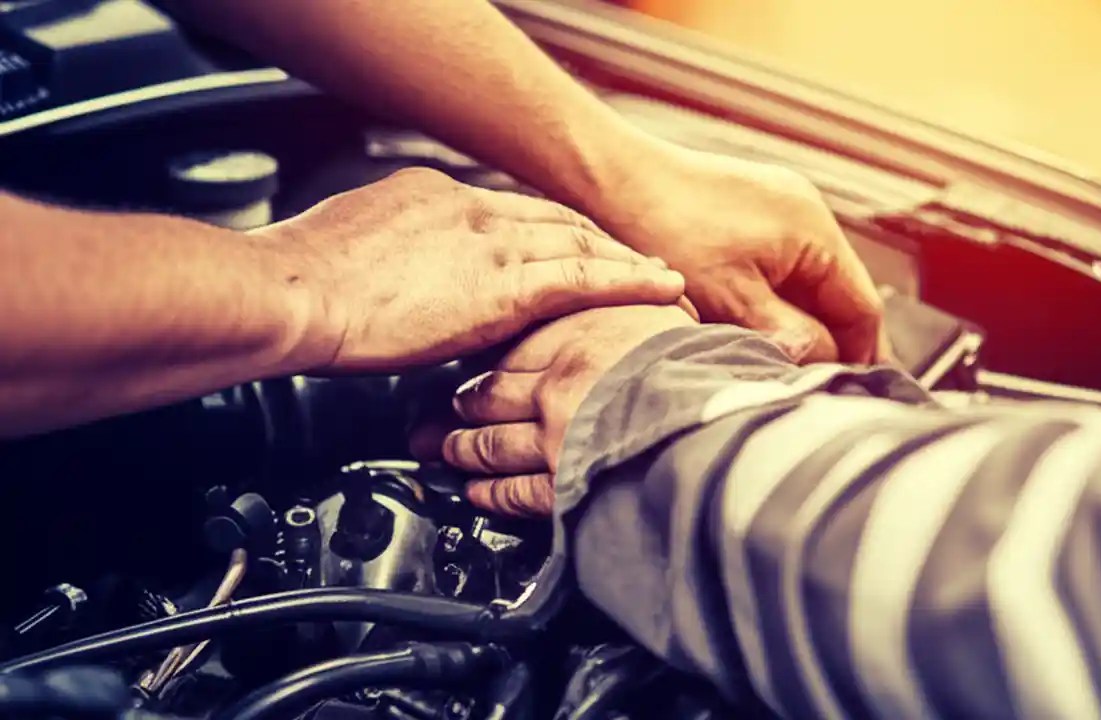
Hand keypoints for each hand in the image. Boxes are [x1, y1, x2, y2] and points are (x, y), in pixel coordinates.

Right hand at [256, 168, 688, 371]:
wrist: (293, 292)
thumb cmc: (305, 283)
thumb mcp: (353, 248)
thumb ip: (395, 256)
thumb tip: (401, 276)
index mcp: (435, 197)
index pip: (512, 212)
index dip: (550, 231)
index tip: (572, 245)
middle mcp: (472, 211)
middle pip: (555, 221)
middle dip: (598, 241)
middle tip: (630, 258)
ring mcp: (491, 246)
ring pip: (581, 245)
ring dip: (626, 261)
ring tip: (661, 276)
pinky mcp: (503, 288)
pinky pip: (585, 280)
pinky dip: (630, 282)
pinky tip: (660, 288)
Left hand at [409, 305, 694, 515]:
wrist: (719, 414)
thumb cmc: (705, 365)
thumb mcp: (666, 312)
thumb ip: (635, 301)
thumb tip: (646, 277)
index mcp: (575, 334)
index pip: (512, 343)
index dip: (487, 355)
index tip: (472, 360)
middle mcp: (554, 383)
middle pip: (486, 393)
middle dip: (459, 405)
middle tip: (441, 410)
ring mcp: (553, 436)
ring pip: (488, 444)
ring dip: (463, 451)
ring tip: (448, 452)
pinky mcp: (563, 482)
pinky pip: (513, 492)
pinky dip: (490, 494)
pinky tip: (478, 494)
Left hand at [589, 143, 885, 363]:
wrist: (609, 180)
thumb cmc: (666, 233)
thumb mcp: (732, 299)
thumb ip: (789, 336)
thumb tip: (829, 365)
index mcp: (815, 231)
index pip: (863, 307)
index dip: (862, 358)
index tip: (849, 397)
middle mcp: (805, 212)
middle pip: (838, 295)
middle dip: (832, 343)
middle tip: (824, 391)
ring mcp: (776, 207)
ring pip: (806, 283)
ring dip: (800, 322)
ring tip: (786, 367)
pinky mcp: (745, 211)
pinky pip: (777, 265)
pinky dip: (774, 300)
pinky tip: (754, 328)